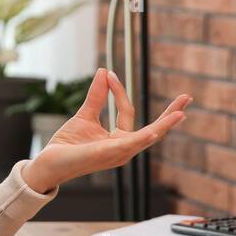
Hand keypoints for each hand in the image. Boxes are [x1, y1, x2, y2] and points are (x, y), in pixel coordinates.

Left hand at [22, 67, 190, 192]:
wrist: (48, 163)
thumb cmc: (66, 146)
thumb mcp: (85, 115)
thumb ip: (97, 96)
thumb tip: (104, 72)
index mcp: (118, 140)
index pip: (128, 112)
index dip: (119, 91)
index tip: (108, 74)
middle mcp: (123, 149)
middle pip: (153, 130)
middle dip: (170, 115)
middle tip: (187, 98)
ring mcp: (119, 153)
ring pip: (148, 137)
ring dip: (165, 124)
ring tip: (181, 112)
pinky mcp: (109, 154)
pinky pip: (131, 144)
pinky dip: (145, 136)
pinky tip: (156, 129)